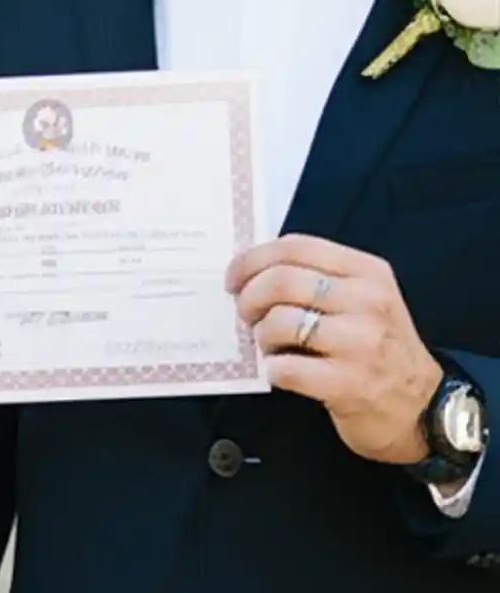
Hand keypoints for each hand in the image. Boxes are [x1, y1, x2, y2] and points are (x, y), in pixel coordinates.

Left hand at [226, 234, 442, 464]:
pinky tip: (283, 372)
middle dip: (248, 298)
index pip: (296, 247)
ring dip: (261, 336)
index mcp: (367, 272)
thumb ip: (317, 278)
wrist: (420, 406)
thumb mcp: (362, 300)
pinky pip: (285, 368)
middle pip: (281, 281)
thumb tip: (251, 271)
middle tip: (245, 315)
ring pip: (280, 322)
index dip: (252, 260)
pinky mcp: (349, 383)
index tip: (233, 278)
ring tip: (270, 347)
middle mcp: (368, 301)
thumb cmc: (377, 347)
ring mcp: (361, 343)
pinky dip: (273, 370)